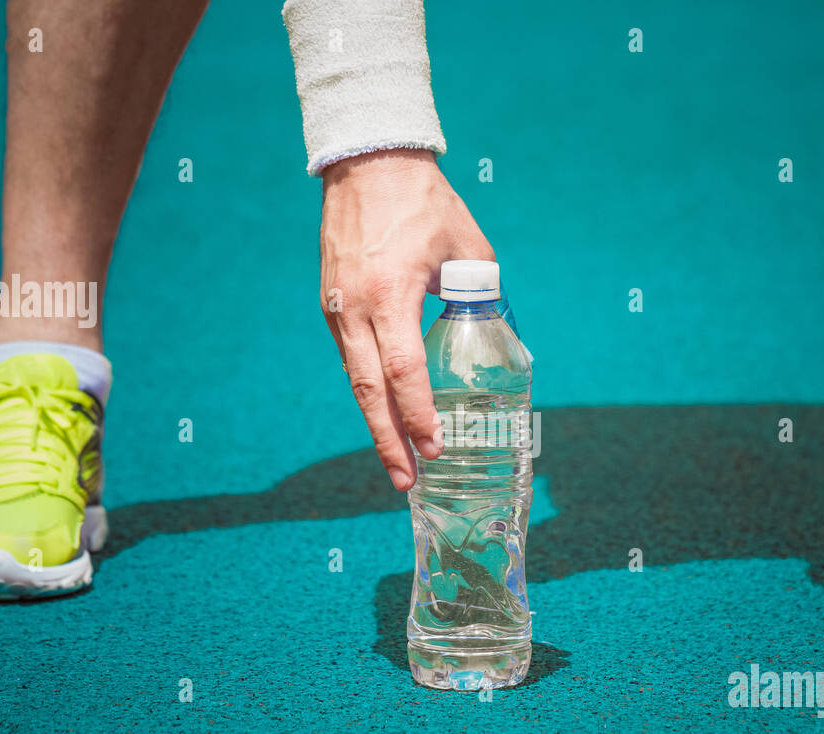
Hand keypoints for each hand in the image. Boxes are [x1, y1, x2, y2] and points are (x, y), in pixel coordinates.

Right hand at [319, 147, 493, 489]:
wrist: (367, 162)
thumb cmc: (423, 201)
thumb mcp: (467, 246)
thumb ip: (481, 292)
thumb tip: (491, 328)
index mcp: (390, 294)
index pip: (404, 371)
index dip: (419, 415)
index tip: (436, 448)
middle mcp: (355, 309)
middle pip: (370, 392)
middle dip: (389, 442)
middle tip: (408, 482)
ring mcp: (337, 309)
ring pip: (357, 380)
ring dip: (378, 423)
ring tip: (399, 460)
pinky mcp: (332, 305)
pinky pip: (353, 358)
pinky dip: (370, 391)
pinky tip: (387, 413)